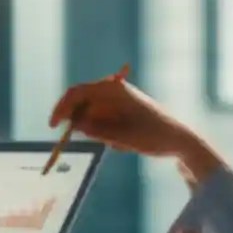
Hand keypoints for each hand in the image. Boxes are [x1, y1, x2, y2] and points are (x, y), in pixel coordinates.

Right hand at [50, 72, 222, 181]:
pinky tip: (123, 143)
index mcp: (113, 88)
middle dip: (75, 121)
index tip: (53, 126)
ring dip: (94, 131)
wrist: (179, 140)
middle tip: (77, 140)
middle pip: (80, 102)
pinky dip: (102, 133)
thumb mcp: (121, 137)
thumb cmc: (152, 136)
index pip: (76, 92)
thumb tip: (73, 125)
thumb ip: (95, 130)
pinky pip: (100, 121)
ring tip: (118, 144)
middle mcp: (112, 90)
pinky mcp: (119, 111)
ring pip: (89, 114)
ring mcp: (115, 100)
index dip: (61, 108)